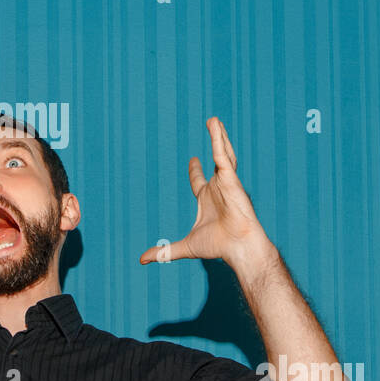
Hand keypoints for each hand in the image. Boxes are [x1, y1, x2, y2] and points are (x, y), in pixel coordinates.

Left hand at [139, 117, 268, 267]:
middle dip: (215, 144)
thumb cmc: (217, 246)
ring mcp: (226, 182)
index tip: (193, 161)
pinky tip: (214, 126)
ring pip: (222, 154)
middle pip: (216, 160)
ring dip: (219, 137)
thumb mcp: (185, 247)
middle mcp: (218, 188)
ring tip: (214, 120)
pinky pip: (223, 155)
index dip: (195, 170)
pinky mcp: (231, 179)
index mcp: (208, 199)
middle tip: (212, 127)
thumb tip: (142, 260)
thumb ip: (164, 251)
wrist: (237, 247)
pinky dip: (218, 140)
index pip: (199, 181)